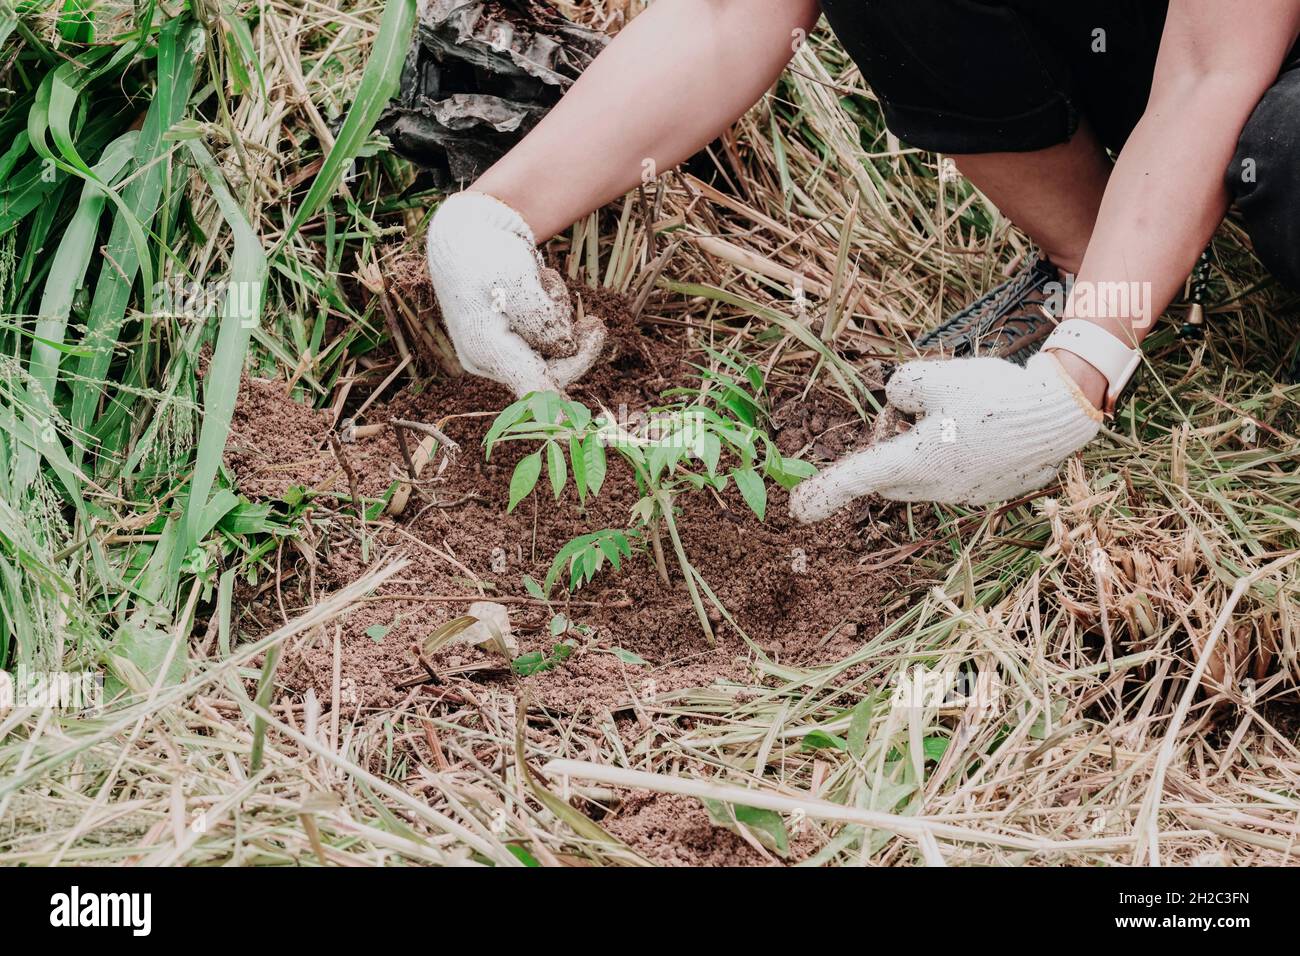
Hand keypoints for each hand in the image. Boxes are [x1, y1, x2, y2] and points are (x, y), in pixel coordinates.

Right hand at [426, 191, 604, 396]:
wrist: (470, 229)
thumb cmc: (485, 253)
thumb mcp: (515, 279)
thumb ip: (542, 319)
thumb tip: (564, 347)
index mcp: (487, 350)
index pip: (531, 388)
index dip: (556, 411)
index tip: (575, 431)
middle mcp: (494, 359)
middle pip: (553, 372)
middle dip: (577, 346)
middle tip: (596, 324)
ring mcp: (505, 350)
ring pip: (554, 349)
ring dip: (560, 315)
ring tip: (542, 281)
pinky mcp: (517, 337)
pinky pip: (550, 335)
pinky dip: (553, 308)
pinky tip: (537, 283)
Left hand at [789, 353, 1102, 520]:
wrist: (1061, 415)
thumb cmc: (996, 395)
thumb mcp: (937, 376)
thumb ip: (901, 385)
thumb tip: (897, 400)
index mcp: (916, 461)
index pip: (858, 477)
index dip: (824, 491)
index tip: (798, 509)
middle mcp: (935, 487)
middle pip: (888, 474)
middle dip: (887, 447)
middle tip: (908, 412)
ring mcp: (963, 495)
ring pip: (920, 474)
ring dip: (922, 448)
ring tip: (956, 414)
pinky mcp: (986, 492)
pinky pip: (954, 474)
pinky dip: (954, 453)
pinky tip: (982, 428)